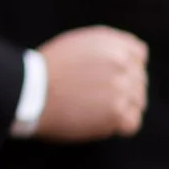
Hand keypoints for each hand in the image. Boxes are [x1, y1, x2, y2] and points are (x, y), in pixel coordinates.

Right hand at [34, 26, 148, 141]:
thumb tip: (133, 59)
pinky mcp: (117, 113)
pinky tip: (99, 120)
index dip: (125, 66)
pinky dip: (119, 125)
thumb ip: (107, 46)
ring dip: (121, 107)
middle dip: (123, 88)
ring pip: (138, 101)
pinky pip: (133, 122)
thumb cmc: (47, 69)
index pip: (139, 56)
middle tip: (96, 96)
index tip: (107, 75)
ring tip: (94, 108)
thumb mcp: (77, 43)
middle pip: (139, 80)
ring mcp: (121, 88)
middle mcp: (121, 63)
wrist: (29, 92)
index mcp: (112, 43)